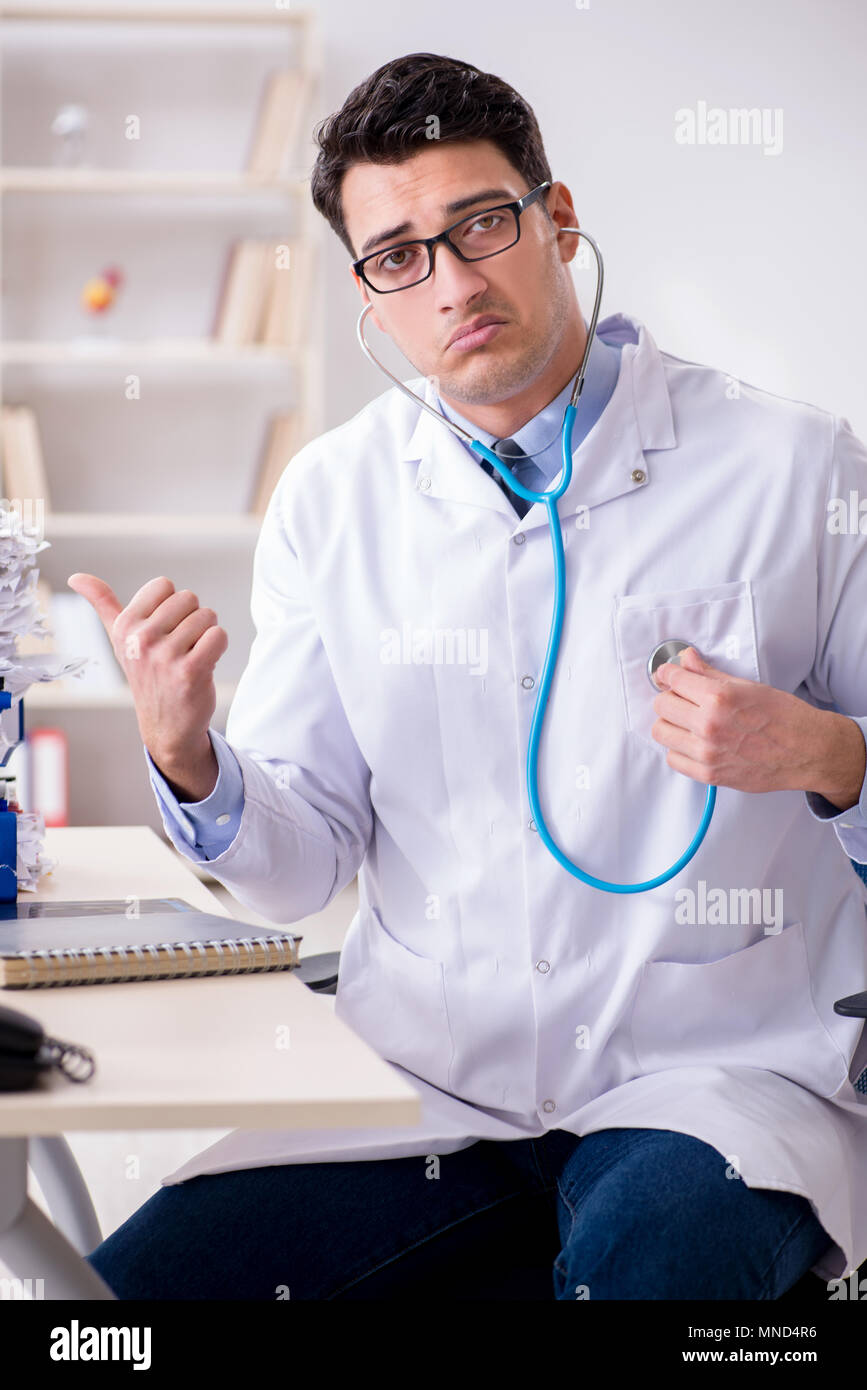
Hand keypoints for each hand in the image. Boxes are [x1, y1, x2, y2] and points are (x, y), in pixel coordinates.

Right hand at [66, 573, 227, 778]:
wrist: (166, 726)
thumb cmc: (147, 675)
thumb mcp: (119, 638)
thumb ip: (102, 603)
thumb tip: (75, 577)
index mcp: (124, 626)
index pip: (163, 585)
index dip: (171, 606)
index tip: (164, 629)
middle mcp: (141, 639)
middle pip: (188, 598)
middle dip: (191, 619)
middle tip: (181, 647)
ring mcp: (165, 657)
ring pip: (207, 616)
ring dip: (206, 634)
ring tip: (191, 656)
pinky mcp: (191, 671)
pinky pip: (218, 635)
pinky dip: (218, 646)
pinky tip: (205, 663)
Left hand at [650, 646, 865, 806]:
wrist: (808, 751)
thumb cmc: (784, 717)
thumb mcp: (747, 686)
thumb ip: (709, 673)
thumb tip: (685, 660)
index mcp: (719, 697)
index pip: (673, 679)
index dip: (669, 674)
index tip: (670, 675)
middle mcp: (709, 725)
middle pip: (661, 706)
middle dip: (670, 697)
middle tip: (683, 699)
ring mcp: (707, 753)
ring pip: (661, 732)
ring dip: (671, 724)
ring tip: (688, 722)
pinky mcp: (709, 775)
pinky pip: (673, 759)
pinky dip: (679, 749)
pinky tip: (694, 742)